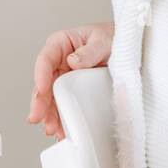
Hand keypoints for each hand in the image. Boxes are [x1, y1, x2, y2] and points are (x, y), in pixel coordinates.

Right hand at [27, 22, 114, 139]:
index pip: (46, 59)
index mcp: (62, 44)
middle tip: (37, 118)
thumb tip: (72, 61)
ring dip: (50, 115)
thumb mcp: (104, 40)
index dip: (40, 76)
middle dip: (40, 102)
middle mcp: (60, 62)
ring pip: (52, 98)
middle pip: (45, 83)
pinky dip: (62, 118)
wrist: (131, 48)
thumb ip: (89, 51)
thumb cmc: (114, 37)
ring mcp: (66, 77)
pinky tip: (62, 130)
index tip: (41, 91)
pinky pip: (65, 104)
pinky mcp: (75, 90)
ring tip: (52, 130)